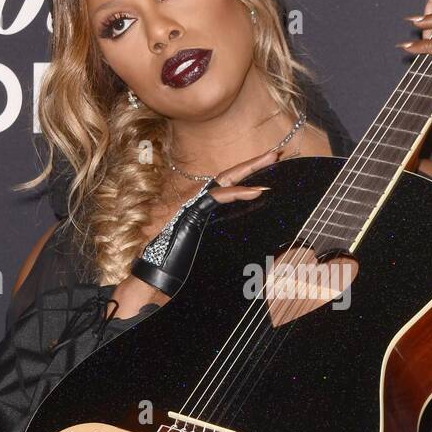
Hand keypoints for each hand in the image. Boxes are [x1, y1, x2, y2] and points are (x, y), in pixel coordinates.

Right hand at [111, 147, 279, 316]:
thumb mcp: (212, 254)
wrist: (155, 279)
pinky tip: (255, 191)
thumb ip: (228, 245)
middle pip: (229, 176)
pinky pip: (216, 197)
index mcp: (204, 209)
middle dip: (253, 163)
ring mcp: (193, 206)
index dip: (249, 176)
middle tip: (276, 153)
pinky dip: (236, 192)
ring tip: (271, 160)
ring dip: (248, 169)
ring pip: (224, 179)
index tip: (270, 170)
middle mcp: (198, 203)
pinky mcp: (191, 214)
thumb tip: (254, 253)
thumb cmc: (180, 270)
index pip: (229, 185)